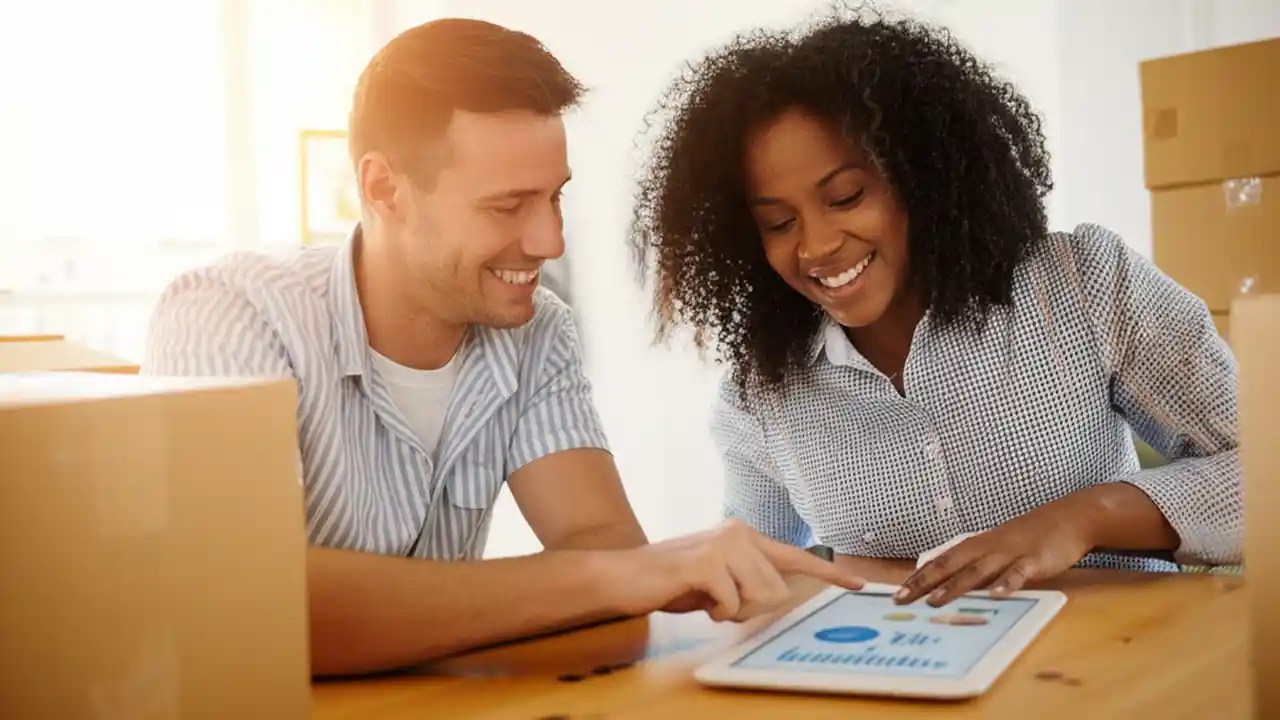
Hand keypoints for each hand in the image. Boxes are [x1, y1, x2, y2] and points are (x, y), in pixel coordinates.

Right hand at [610, 519, 864, 621]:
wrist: (625, 575)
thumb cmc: (672, 582)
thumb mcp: (719, 580)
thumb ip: (749, 581)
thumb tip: (780, 595)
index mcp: (745, 535)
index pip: (796, 557)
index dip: (830, 573)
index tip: (859, 584)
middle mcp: (739, 532)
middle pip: (777, 590)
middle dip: (751, 608)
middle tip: (717, 603)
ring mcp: (724, 544)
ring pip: (758, 597)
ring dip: (731, 610)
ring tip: (704, 597)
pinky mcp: (707, 561)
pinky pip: (731, 605)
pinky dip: (713, 612)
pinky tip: (693, 597)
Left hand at [895, 496, 1095, 606]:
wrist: (1068, 518)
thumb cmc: (1028, 536)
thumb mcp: (996, 547)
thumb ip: (976, 562)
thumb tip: (951, 580)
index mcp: (976, 545)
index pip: (941, 561)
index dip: (919, 576)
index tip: (897, 591)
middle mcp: (987, 548)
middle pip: (950, 564)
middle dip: (924, 582)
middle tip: (901, 598)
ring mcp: (1010, 553)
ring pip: (978, 570)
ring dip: (956, 586)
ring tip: (936, 601)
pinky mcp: (1034, 560)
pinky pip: (1019, 573)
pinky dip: (1007, 584)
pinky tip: (996, 596)